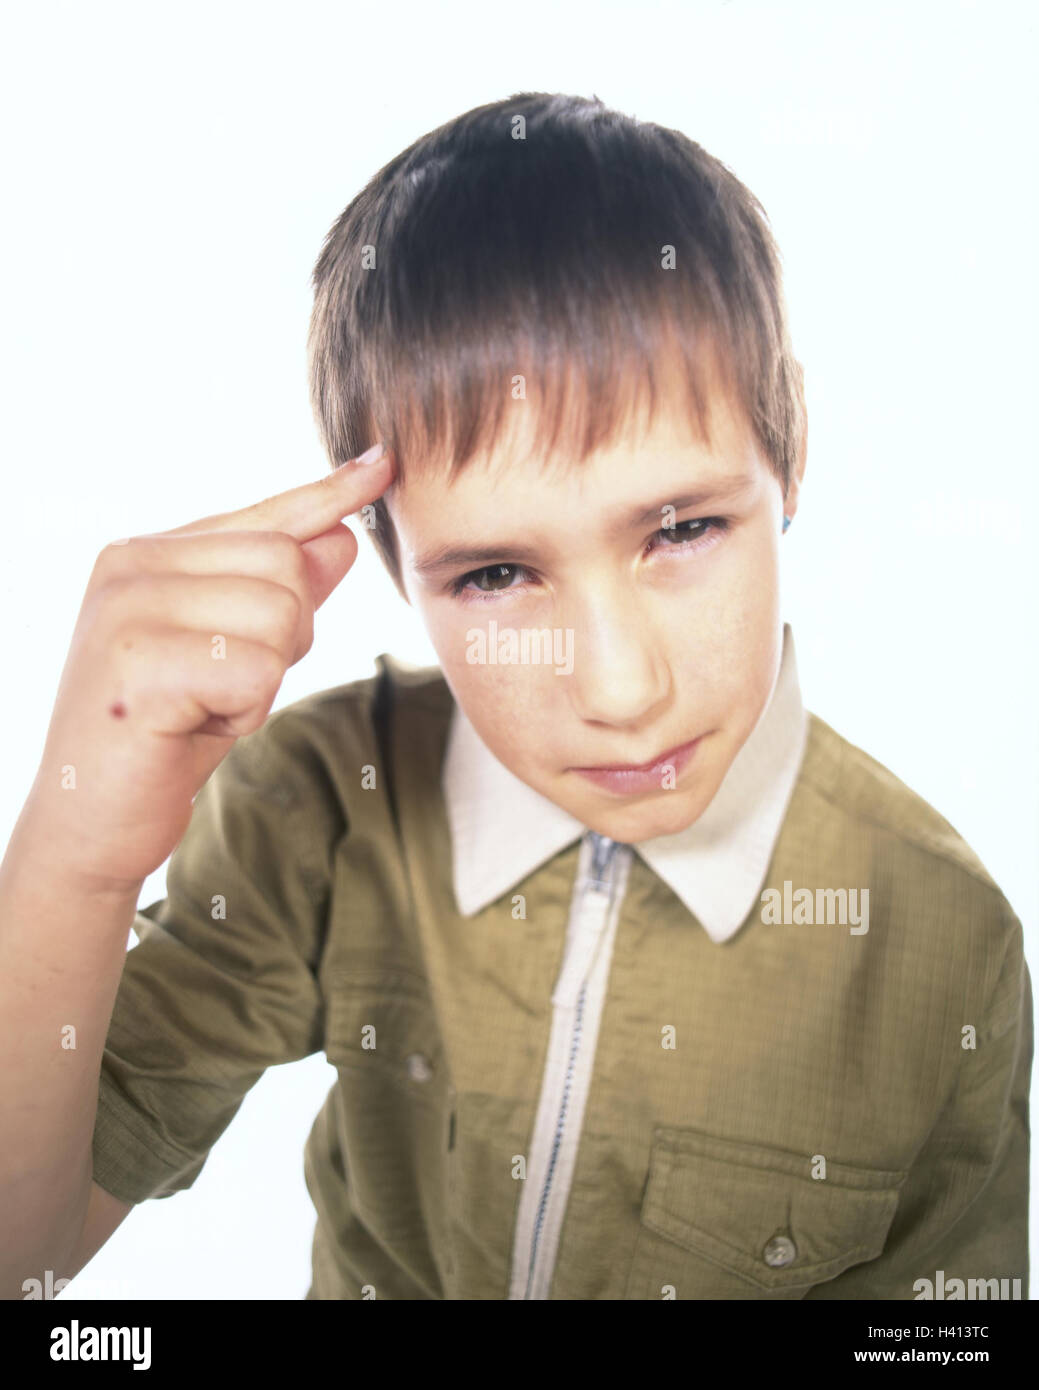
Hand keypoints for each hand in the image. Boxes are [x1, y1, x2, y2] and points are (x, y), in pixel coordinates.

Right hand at [25, 449, 394, 891]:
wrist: (90, 826)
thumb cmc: (164, 738)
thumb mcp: (235, 656)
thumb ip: (281, 595)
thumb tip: (341, 536)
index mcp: (149, 554)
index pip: (263, 517)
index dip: (328, 494)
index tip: (383, 463)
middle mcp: (131, 565)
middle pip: (287, 566)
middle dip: (284, 641)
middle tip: (219, 688)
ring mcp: (127, 608)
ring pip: (281, 615)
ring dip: (263, 680)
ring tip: (202, 707)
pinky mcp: (138, 663)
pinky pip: (257, 669)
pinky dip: (244, 711)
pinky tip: (191, 727)